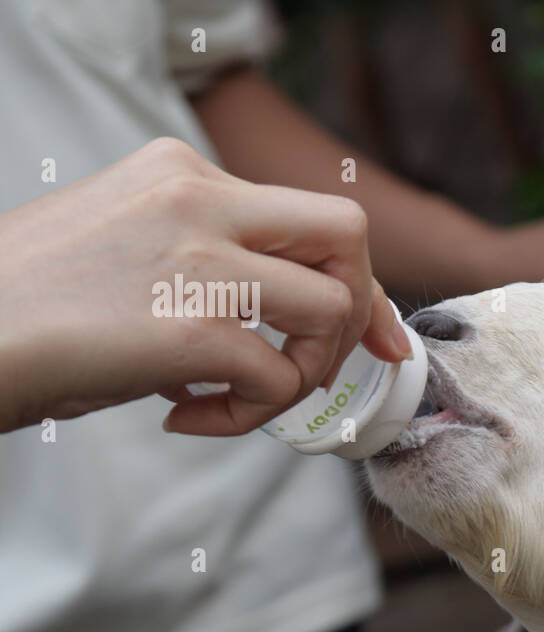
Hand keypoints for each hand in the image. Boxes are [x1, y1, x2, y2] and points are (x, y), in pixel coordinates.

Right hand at [0, 137, 411, 435]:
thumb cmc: (29, 305)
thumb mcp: (128, 246)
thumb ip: (205, 262)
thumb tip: (273, 331)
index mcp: (182, 174)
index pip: (312, 216)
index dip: (359, 279)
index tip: (378, 336)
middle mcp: (201, 200)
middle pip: (347, 235)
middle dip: (359, 309)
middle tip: (318, 363)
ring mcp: (202, 261)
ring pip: (332, 310)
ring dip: (304, 371)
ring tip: (239, 396)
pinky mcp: (196, 329)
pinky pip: (279, 382)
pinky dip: (248, 416)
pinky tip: (186, 417)